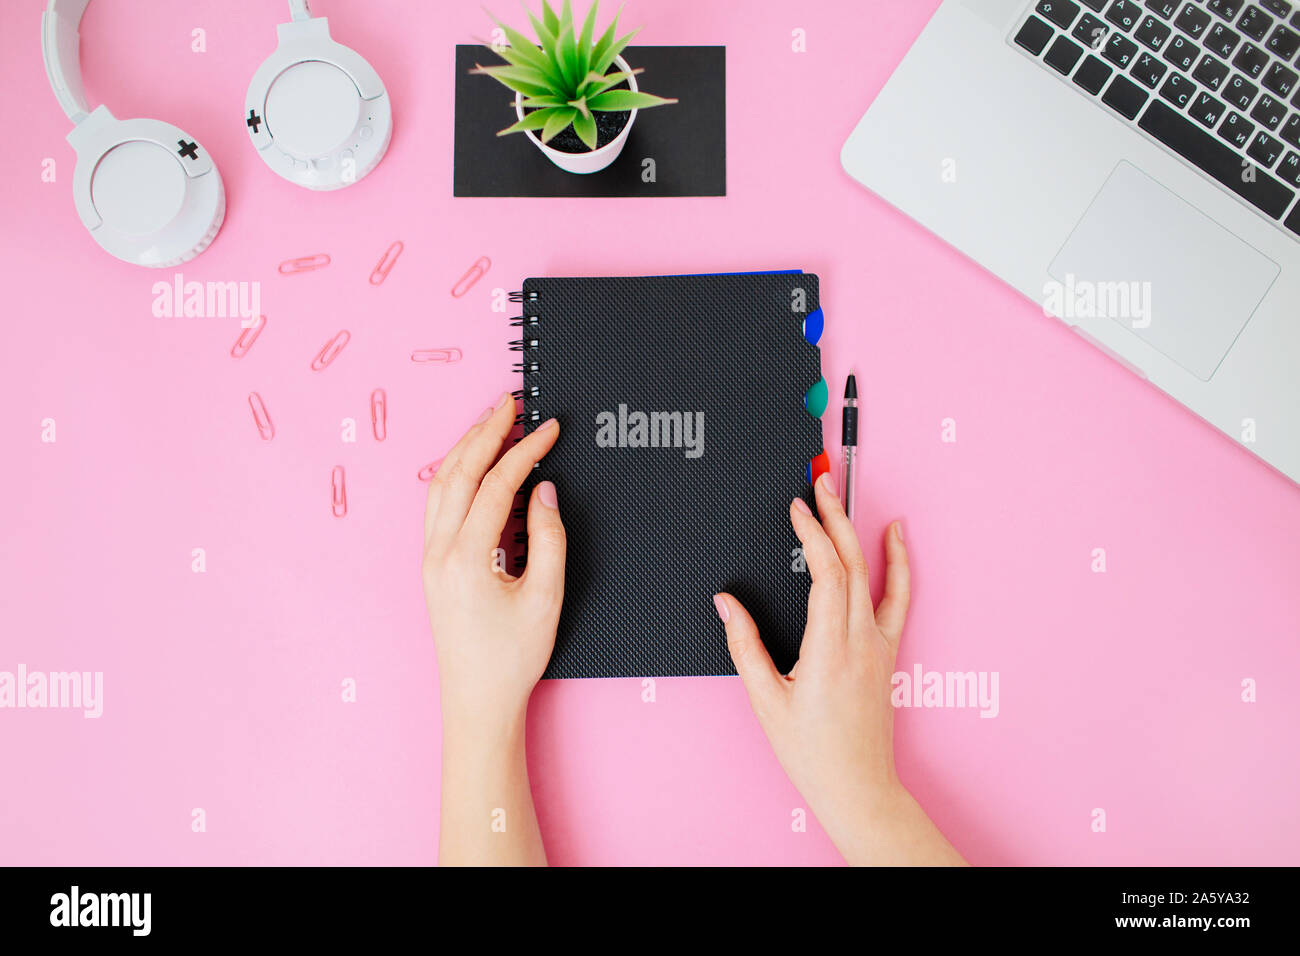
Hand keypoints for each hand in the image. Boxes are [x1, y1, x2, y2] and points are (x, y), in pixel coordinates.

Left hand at [423, 392, 564, 730]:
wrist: (477, 701)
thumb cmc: (512, 658)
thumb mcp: (546, 598)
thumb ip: (548, 539)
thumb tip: (543, 491)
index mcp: (466, 558)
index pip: (496, 485)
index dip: (525, 450)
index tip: (550, 427)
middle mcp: (439, 552)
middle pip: (458, 472)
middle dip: (485, 432)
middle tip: (511, 401)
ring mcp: (430, 558)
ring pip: (441, 484)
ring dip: (467, 448)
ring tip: (494, 422)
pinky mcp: (433, 566)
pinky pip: (439, 505)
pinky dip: (457, 474)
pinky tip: (477, 465)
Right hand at [715, 472, 964, 865]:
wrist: (858, 786)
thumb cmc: (811, 752)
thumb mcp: (765, 700)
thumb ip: (745, 645)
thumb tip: (726, 602)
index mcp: (830, 650)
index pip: (827, 574)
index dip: (813, 534)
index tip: (796, 507)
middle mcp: (862, 641)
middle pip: (852, 563)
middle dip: (834, 517)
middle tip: (818, 483)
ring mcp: (880, 645)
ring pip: (874, 575)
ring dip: (859, 531)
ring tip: (845, 497)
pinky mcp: (887, 652)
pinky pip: (897, 597)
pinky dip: (900, 562)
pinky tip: (896, 536)